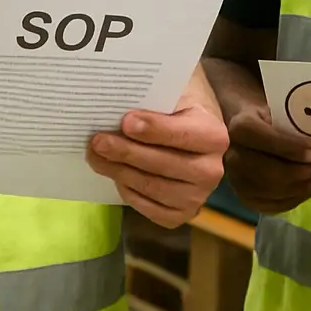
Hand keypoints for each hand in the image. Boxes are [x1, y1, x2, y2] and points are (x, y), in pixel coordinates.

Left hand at [88, 102, 228, 228]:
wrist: (190, 133)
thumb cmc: (177, 110)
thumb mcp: (173, 96)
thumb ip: (153, 102)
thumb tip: (118, 109)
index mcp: (214, 136)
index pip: (182, 135)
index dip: (154, 129)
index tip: (125, 122)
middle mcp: (211, 170)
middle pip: (164, 165)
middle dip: (127, 152)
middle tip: (98, 141)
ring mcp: (198, 196)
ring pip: (153, 188)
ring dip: (120, 172)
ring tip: (96, 156)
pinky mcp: (182, 214)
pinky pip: (150, 209)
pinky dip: (129, 192)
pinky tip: (115, 175)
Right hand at [220, 100, 310, 215]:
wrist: (246, 134)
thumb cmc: (267, 119)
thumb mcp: (278, 111)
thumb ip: (294, 124)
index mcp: (240, 129)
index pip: (265, 140)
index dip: (292, 148)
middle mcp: (233, 157)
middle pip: (269, 172)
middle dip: (300, 173)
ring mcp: (237, 182)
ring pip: (273, 192)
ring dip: (303, 188)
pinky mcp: (246, 199)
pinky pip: (275, 205)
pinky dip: (297, 198)